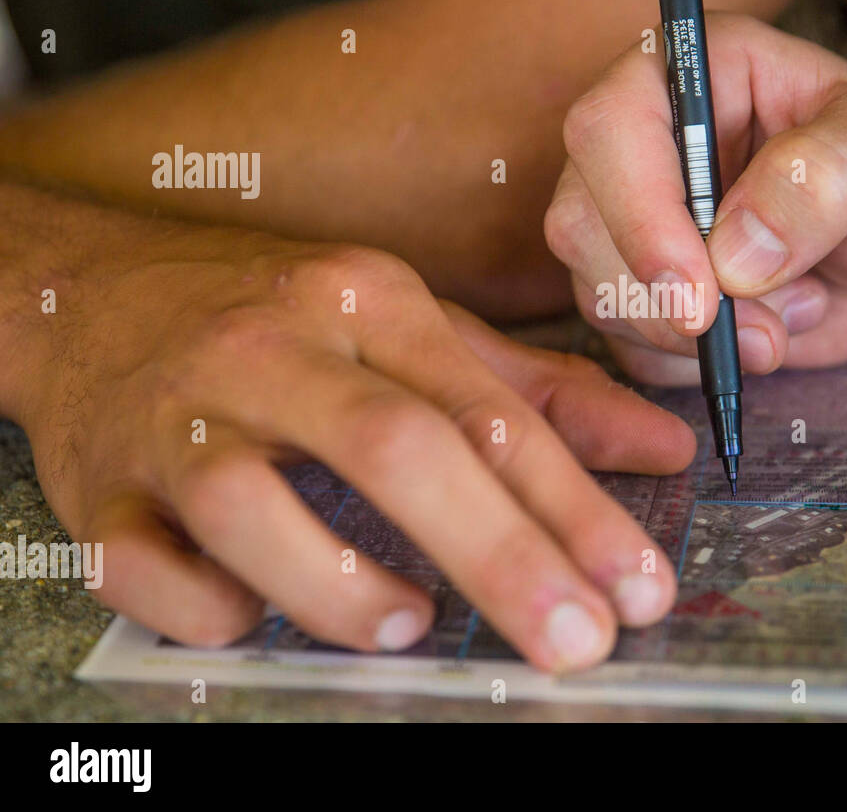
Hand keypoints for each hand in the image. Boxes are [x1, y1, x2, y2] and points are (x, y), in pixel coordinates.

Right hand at [16, 211, 694, 671]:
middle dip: (498, 553)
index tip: (638, 585)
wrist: (93, 295)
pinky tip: (256, 620)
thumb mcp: (415, 328)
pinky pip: (139, 562)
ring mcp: (177, 416)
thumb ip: (539, 392)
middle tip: (573, 641)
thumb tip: (663, 448)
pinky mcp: (97, 483)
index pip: (489, 410)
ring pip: (247, 504)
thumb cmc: (281, 321)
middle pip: (392, 448)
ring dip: (338, 581)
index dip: (574, 505)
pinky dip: (203, 608)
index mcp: (368, 303)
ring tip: (409, 626)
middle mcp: (273, 350)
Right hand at [545, 13, 846, 383]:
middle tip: (767, 334)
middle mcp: (646, 141)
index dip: (638, 212)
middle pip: (581, 221)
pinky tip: (765, 334)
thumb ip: (829, 177)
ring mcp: (634, 219)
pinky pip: (629, 345)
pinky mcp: (641, 289)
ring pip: (598, 292)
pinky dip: (696, 365)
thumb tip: (735, 251)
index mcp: (694, 72)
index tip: (701, 292)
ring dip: (695, 338)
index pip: (610, 127)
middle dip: (668, 298)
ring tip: (792, 314)